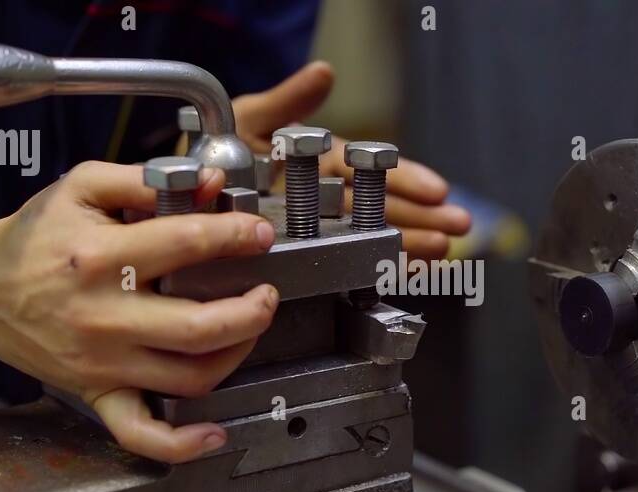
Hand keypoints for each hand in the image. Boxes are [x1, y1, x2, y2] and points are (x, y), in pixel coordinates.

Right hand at [0, 161, 277, 462]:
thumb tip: (208, 184)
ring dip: (236, 355)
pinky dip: (182, 443)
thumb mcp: (82, 189)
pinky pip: (141, 432)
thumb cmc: (33, 238)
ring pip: (189, 377)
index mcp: (100, 258)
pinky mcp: (96, 393)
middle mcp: (104, 317)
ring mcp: (102, 363)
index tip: (261, 233)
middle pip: (199, 326)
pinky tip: (214, 434)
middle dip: (252, 311)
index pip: (187, 244)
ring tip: (248, 329)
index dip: (236, 236)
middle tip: (267, 293)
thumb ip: (145, 182)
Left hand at [232, 62, 470, 258]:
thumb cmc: (211, 154)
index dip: (405, 178)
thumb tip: (324, 73)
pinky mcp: (306, 257)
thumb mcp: (246, 119)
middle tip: (458, 226)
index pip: (369, 172)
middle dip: (422, 218)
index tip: (436, 189)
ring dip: (411, 244)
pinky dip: (380, 268)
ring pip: (372, 237)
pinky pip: (348, 264)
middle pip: (381, 209)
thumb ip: (288, 102)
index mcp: (317, 162)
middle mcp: (323, 197)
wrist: (178, 197)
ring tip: (445, 251)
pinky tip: (410, 273)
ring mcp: (316, 230)